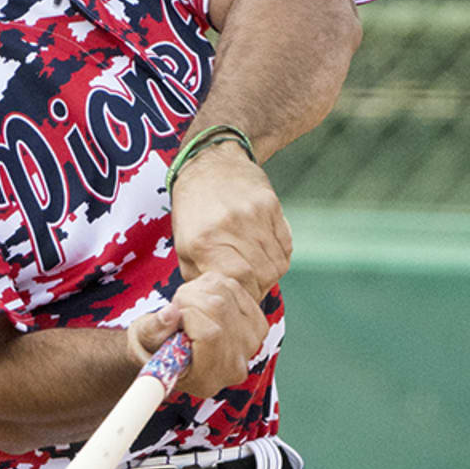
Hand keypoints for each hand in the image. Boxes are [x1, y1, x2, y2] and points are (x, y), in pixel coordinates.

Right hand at [126, 272, 266, 397]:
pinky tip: (200, 298)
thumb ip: (154, 330)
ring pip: (226, 293)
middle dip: (190, 297)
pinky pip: (235, 286)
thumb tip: (170, 313)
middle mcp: (234, 367)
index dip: (187, 314)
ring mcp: (250, 345)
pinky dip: (213, 284)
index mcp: (206, 380)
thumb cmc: (154, 347)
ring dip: (199, 289)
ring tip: (185, 304)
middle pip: (218, 309)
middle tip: (176, 306)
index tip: (172, 314)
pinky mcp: (257, 324)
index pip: (209, 335)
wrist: (174, 349)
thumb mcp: (145, 342)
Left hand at [169, 143, 291, 302]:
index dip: (243, 296)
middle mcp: (231, 227)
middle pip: (261, 275)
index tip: (239, 299)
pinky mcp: (271, 206)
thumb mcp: (183, 244)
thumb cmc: (193, 208)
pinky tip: (266, 253)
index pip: (237, 282)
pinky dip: (279, 256)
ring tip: (256, 273)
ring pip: (277, 263)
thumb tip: (213, 306)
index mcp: (204, 240)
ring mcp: (254, 214)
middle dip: (257, 289)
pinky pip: (285, 244)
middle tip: (250, 289)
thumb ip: (198, 276)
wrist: (211, 162)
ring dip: (269, 275)